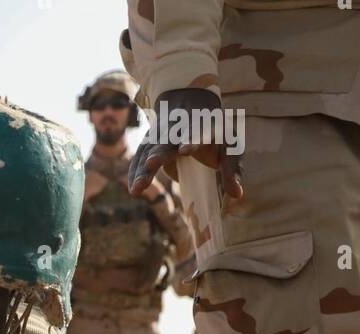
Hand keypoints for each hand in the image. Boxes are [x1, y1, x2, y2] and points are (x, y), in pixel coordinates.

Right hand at [128, 89, 242, 201]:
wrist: (189, 100)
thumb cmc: (213, 132)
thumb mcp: (228, 146)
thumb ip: (231, 170)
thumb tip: (237, 195)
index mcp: (200, 126)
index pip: (195, 132)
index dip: (191, 140)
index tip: (185, 150)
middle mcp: (177, 129)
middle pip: (166, 141)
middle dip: (159, 152)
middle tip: (151, 164)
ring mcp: (160, 135)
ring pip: (149, 151)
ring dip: (143, 169)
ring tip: (137, 189)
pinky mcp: (149, 143)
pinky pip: (140, 158)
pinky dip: (136, 172)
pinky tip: (133, 189)